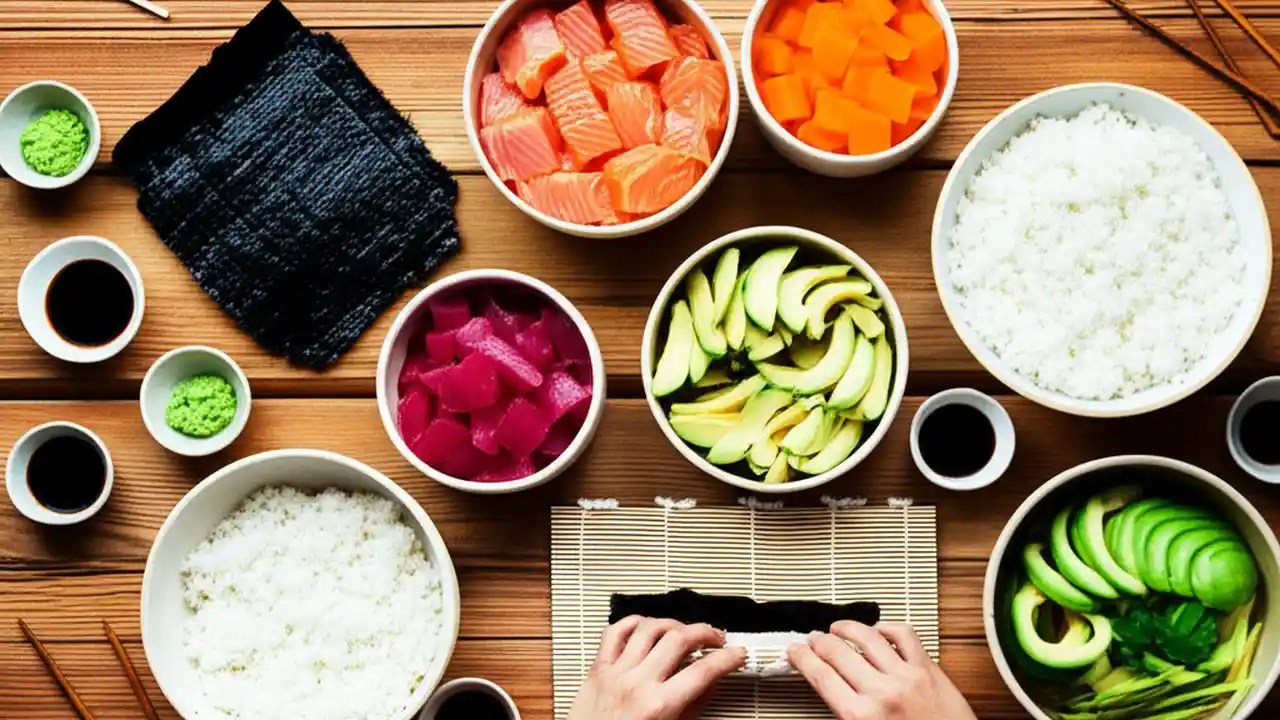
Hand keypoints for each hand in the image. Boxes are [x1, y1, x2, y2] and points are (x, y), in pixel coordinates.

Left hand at [567, 616, 746, 719]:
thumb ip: (693, 706)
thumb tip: (711, 681)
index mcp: (658, 706)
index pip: (702, 671)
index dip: (727, 658)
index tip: (737, 654)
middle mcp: (637, 684)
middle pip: (678, 640)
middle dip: (704, 632)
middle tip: (715, 638)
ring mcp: (615, 672)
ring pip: (649, 628)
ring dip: (673, 624)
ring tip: (684, 631)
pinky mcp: (597, 668)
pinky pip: (616, 631)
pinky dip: (634, 623)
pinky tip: (647, 628)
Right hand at [788, 622, 977, 719]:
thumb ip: (848, 714)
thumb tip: (830, 691)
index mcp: (862, 717)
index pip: (820, 675)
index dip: (802, 658)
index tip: (796, 652)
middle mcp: (882, 693)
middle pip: (837, 651)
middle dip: (819, 641)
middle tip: (813, 639)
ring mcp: (906, 677)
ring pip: (867, 636)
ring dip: (847, 627)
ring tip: (839, 628)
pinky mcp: (928, 670)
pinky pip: (904, 635)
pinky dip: (887, 627)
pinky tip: (878, 630)